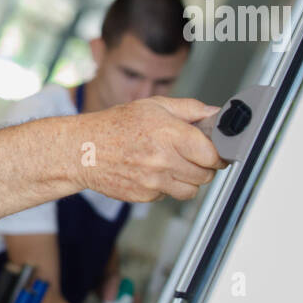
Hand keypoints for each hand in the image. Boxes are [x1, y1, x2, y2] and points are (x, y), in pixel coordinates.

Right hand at [74, 97, 226, 201]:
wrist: (83, 150)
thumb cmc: (115, 126)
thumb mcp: (153, 106)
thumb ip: (189, 109)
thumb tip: (215, 114)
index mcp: (170, 134)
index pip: (213, 154)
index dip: (218, 153)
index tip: (216, 150)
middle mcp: (163, 160)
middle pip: (205, 175)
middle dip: (203, 166)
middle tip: (192, 156)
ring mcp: (153, 181)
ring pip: (191, 190)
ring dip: (188, 180)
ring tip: (173, 166)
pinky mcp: (144, 196)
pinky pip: (168, 196)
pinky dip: (166, 187)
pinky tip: (152, 173)